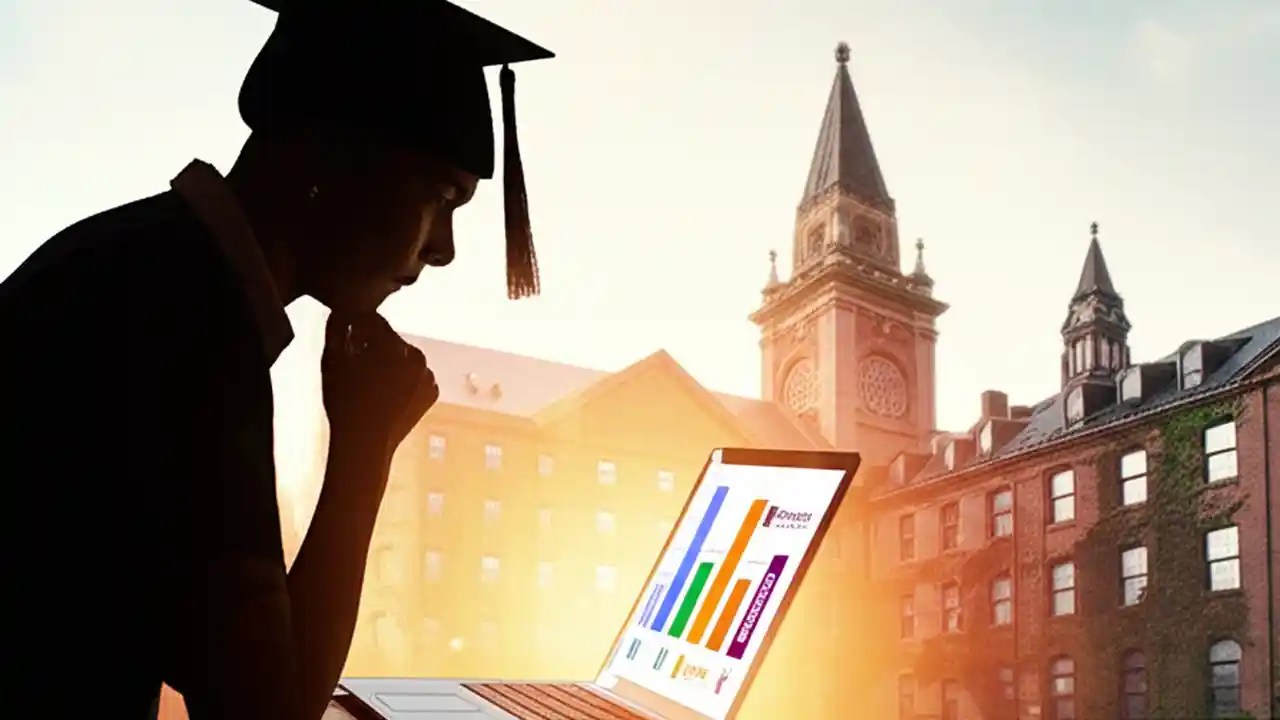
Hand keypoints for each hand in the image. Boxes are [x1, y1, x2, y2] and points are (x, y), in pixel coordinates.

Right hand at [321, 312, 438, 457]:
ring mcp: (427, 375)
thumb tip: (342, 310)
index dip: (356, 325)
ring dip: (389, 361)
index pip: (373, 322)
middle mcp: (417, 356)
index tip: (345, 334)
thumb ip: (336, 327)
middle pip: (390, 340)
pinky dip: (402, 379)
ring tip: (369, 379)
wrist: (364, 444)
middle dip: (373, 344)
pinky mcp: (432, 392)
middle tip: (355, 360)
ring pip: (403, 358)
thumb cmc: (343, 402)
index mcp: (393, 345)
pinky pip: (414, 376)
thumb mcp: (331, 360)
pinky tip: (385, 392)